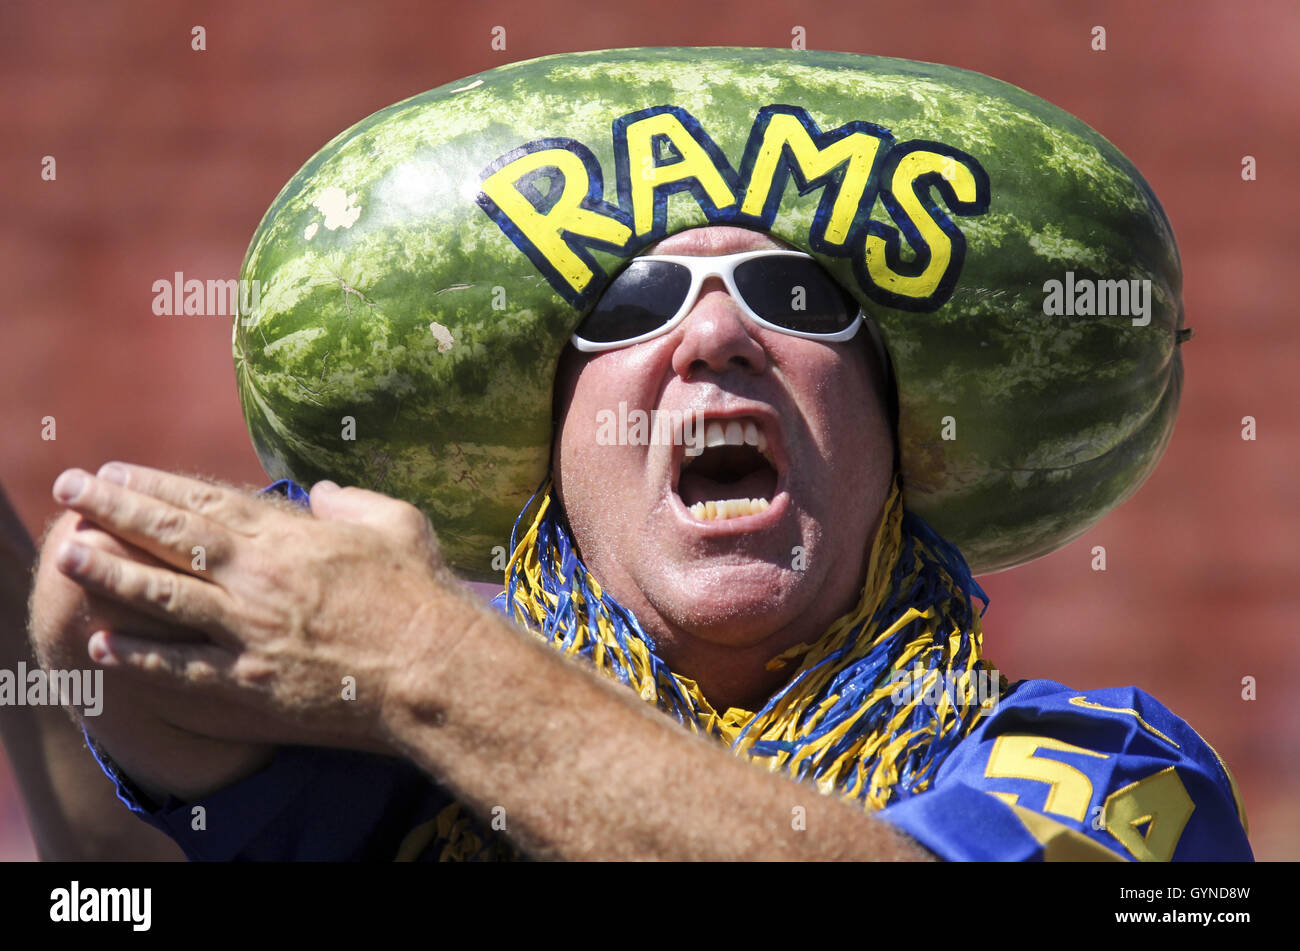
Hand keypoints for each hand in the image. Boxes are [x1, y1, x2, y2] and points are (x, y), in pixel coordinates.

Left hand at [50, 463, 449, 747]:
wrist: (431, 670)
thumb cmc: (423, 595)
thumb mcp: (399, 524)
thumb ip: (353, 501)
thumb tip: (321, 491)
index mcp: (291, 536)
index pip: (206, 501)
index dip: (155, 484)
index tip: (116, 471)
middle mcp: (258, 576)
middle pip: (171, 536)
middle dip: (114, 509)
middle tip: (69, 490)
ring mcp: (249, 629)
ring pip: (162, 595)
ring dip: (110, 573)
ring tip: (67, 553)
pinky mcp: (250, 679)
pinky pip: (180, 666)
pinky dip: (139, 656)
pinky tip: (102, 643)